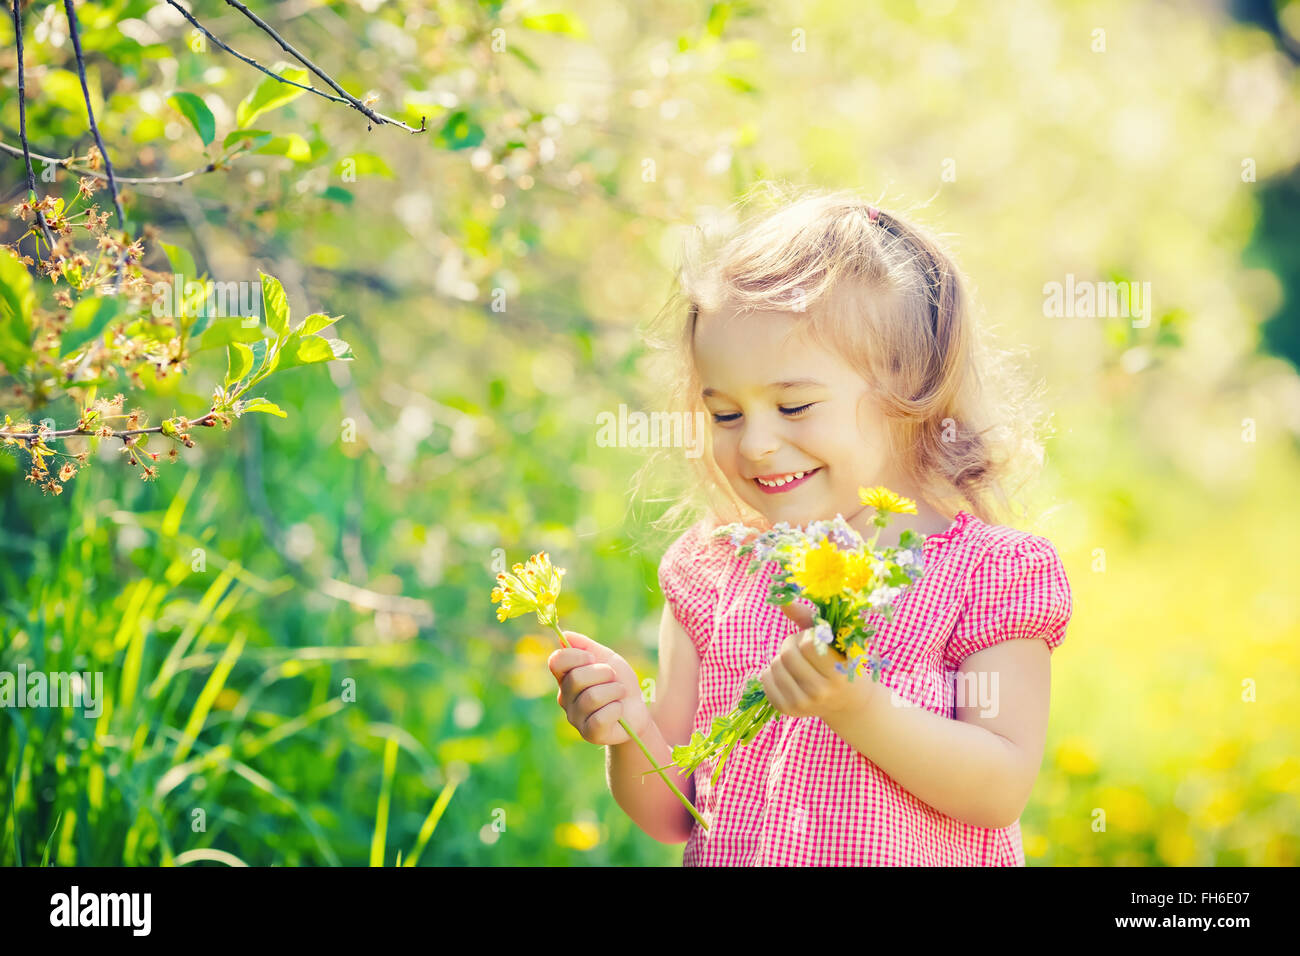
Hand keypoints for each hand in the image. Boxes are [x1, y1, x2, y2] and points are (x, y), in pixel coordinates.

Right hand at [547, 630, 652, 745]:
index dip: (575, 656)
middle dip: (603, 673)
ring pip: (592, 697)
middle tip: (613, 678)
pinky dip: (617, 709)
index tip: (592, 658)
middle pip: (577, 678)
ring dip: (614, 691)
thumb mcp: (607, 658)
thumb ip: (586, 646)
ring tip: (620, 694)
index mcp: (566, 677)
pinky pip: (601, 717)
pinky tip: (619, 710)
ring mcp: (575, 718)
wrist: (637, 710)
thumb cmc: (619, 682)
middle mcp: (565, 698)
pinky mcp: (589, 734)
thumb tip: (564, 635)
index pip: (556, 662)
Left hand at [758, 602, 871, 720]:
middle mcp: (820, 693)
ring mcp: (802, 705)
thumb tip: (783, 601)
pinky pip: (764, 678)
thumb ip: (809, 618)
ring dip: (782, 656)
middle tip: (802, 647)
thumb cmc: (843, 663)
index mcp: (838, 675)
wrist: (849, 703)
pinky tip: (788, 673)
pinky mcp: (786, 710)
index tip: (816, 639)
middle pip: (787, 654)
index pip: (808, 645)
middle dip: (791, 643)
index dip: (808, 635)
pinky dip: (771, 670)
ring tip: (797, 661)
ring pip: (774, 665)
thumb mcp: (835, 640)